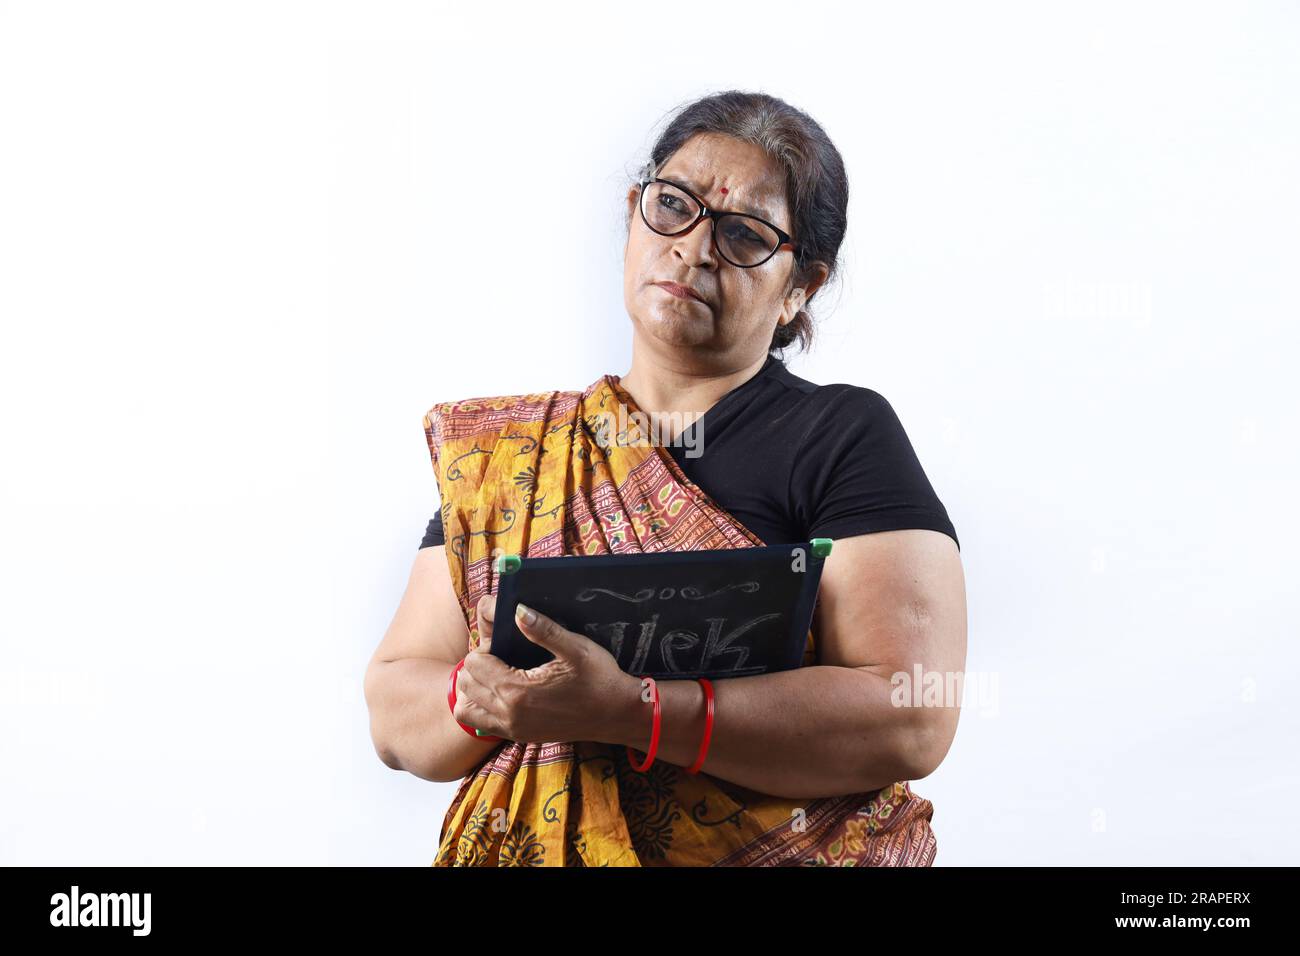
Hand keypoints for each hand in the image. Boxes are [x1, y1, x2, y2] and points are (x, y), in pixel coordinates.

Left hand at [453, 592, 640, 744]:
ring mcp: (513, 728)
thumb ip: (544, 630)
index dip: (485, 648)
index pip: (475, 664)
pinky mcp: (519, 736)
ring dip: (475, 688)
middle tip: (502, 657)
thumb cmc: (600, 678)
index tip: (505, 645)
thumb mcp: (575, 648)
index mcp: (518, 690)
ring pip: (466, 707)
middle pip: (467, 683)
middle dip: (477, 666)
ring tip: (497, 674)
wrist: (617, 714)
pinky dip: (481, 707)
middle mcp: (509, 714)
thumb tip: (519, 610)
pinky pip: (479, 724)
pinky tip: (503, 693)